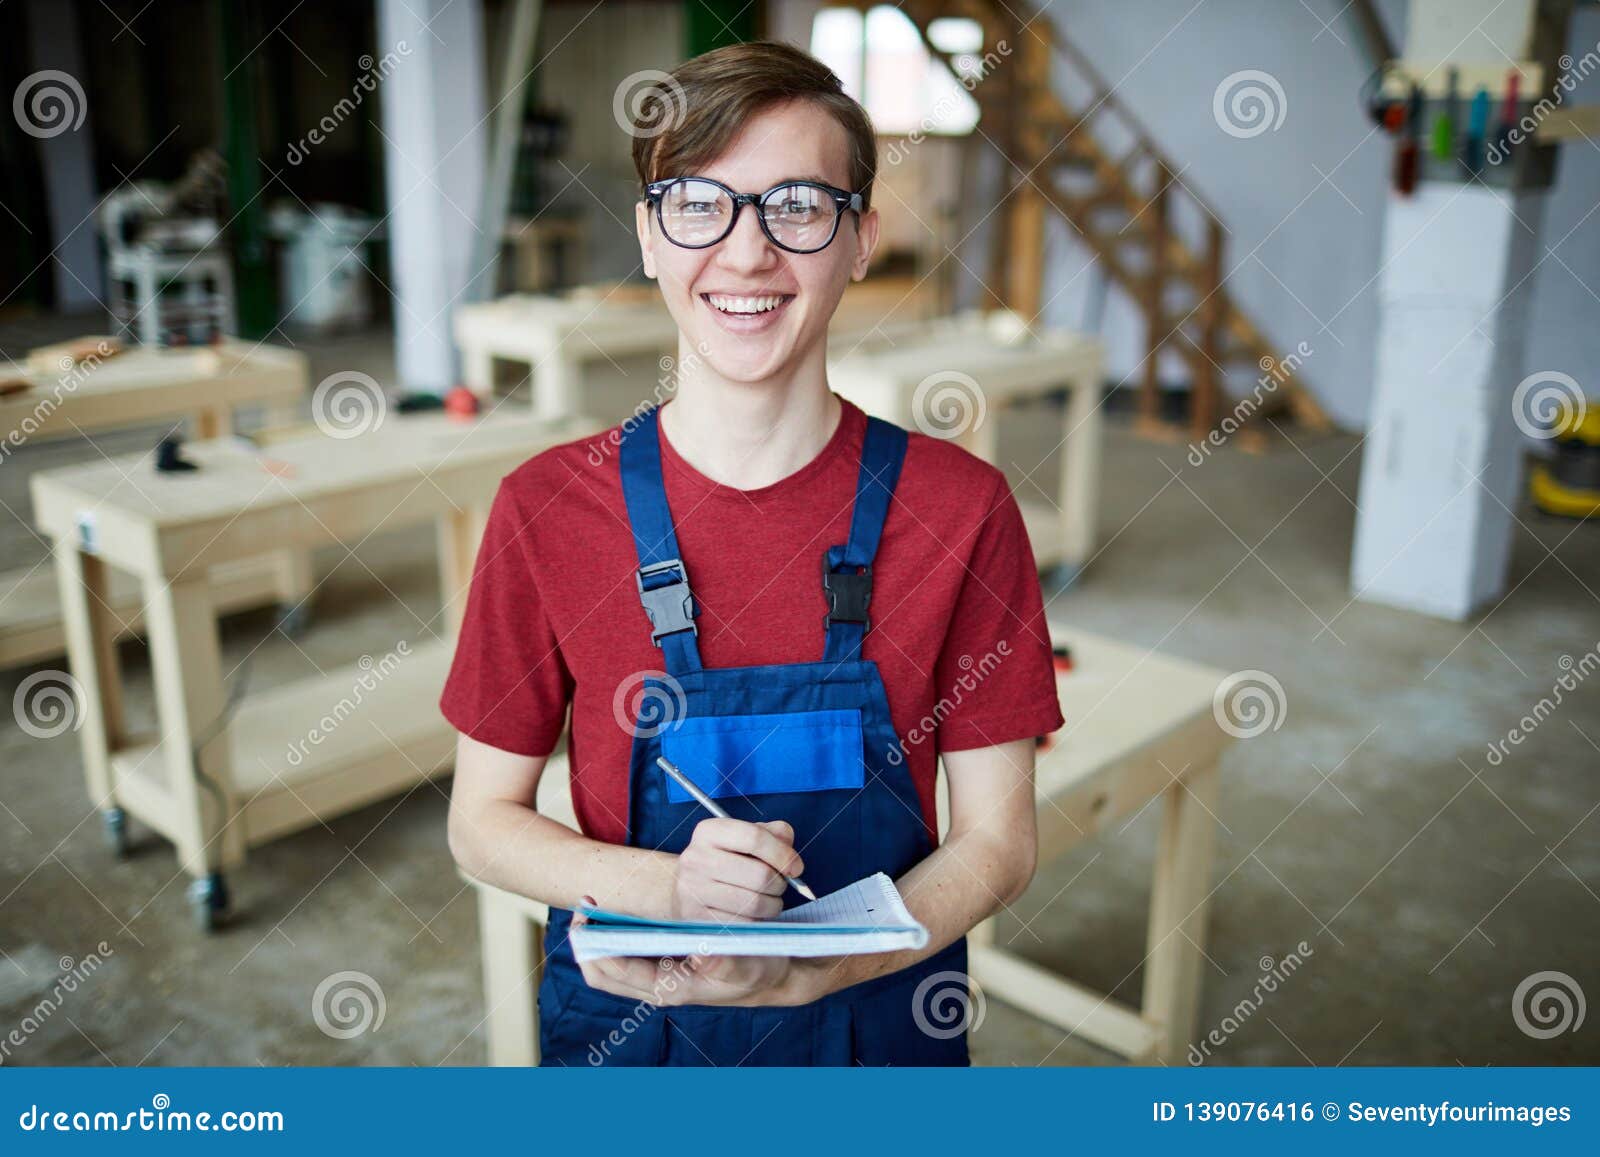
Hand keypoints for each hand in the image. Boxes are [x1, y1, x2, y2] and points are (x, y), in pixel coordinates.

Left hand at [572, 901, 798, 1006]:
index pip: (620, 974)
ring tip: (592, 907)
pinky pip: (625, 957)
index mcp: (673, 989)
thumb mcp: (749, 965)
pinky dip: (613, 937)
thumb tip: (703, 950)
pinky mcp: (662, 965)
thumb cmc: (759, 970)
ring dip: (596, 939)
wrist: (771, 976)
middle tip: (582, 909)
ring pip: (609, 967)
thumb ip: (726, 961)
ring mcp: (658, 978)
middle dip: (586, 944)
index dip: (598, 948)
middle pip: (603, 974)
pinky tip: (616, 913)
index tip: (586, 924)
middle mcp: (659, 987)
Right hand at [671, 817, 803, 922]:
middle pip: (759, 875)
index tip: (796, 868)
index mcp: (709, 831)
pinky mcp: (697, 919)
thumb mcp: (743, 837)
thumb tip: (789, 849)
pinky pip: (743, 924)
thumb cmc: (724, 859)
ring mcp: (694, 890)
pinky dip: (756, 921)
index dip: (783, 854)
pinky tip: (752, 913)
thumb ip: (772, 834)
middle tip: (779, 885)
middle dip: (780, 884)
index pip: (755, 838)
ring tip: (768, 900)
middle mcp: (696, 858)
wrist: (683, 887)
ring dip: (772, 905)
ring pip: (754, 903)